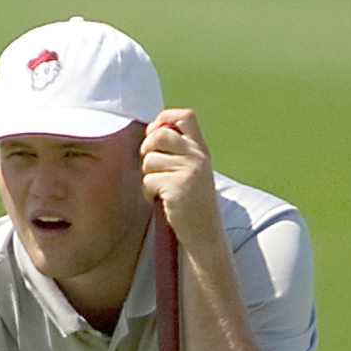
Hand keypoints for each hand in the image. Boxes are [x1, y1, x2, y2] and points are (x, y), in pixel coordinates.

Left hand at [140, 109, 221, 250]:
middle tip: (151, 166)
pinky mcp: (177, 187)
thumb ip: (179, 151)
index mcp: (201, 150)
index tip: (155, 134)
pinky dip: (148, 192)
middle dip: (147, 148)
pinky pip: (148, 180)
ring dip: (147, 176)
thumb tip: (151, 131)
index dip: (164, 119)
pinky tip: (160, 200)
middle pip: (159, 135)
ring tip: (160, 189)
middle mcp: (197, 157)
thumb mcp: (192, 171)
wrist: (204, 233)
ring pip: (149, 160)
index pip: (185, 117)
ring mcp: (189, 171)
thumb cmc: (192, 203)